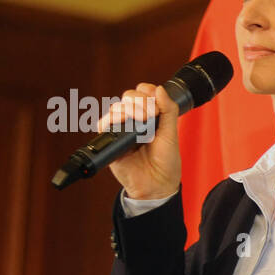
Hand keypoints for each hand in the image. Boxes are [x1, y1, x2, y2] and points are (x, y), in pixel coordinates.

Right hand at [104, 83, 181, 199]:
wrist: (157, 185)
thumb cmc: (165, 162)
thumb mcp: (171, 134)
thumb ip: (168, 110)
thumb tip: (160, 88)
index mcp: (150, 117)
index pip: (143, 93)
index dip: (147, 91)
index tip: (156, 101)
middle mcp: (135, 121)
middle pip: (128, 97)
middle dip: (139, 100)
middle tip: (150, 115)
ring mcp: (122, 130)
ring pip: (116, 108)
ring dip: (127, 109)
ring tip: (141, 121)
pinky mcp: (111, 141)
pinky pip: (103, 124)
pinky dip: (111, 120)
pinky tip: (123, 124)